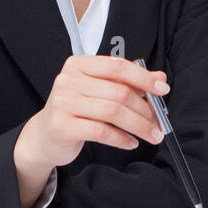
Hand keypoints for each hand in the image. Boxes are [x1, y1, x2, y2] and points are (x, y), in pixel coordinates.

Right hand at [28, 55, 170, 168]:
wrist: (44, 136)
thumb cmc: (76, 110)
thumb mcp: (100, 91)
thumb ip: (128, 83)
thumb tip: (160, 79)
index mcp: (79, 65)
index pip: (117, 66)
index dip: (143, 78)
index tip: (163, 89)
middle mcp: (68, 80)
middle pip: (118, 92)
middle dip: (144, 109)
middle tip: (158, 121)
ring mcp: (63, 103)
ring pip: (113, 112)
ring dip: (138, 125)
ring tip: (151, 134)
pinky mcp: (62, 126)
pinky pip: (102, 131)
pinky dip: (122, 138)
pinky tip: (131, 142)